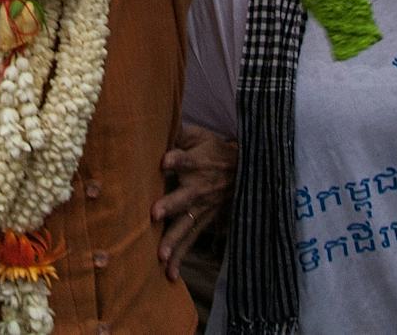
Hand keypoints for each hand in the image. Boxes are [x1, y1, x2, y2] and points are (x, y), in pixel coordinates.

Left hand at [153, 124, 237, 279]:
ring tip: (161, 256)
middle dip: (171, 205)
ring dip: (174, 241)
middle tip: (155, 214)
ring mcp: (203, 209)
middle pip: (185, 197)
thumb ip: (178, 132)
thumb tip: (152, 121)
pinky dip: (181, 259)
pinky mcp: (203, 223)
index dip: (177, 160)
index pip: (188, 160)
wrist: (244, 170)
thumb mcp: (199, 136)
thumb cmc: (213, 150)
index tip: (165, 161)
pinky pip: (191, 241)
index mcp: (199, 162)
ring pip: (187, 226)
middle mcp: (200, 188)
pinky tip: (170, 276)